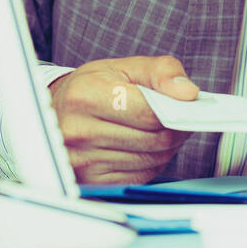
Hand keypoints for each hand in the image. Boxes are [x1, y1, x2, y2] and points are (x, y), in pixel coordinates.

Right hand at [47, 55, 199, 183]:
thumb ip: (162, 72)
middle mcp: (78, 131)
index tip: (186, 105)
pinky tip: (145, 146)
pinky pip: (141, 176)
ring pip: (151, 160)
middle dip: (176, 129)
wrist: (58, 111)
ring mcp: (82, 160)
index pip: (148, 113)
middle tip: (179, 117)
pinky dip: (152, 162)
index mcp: (85, 96)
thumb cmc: (94, 86)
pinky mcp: (91, 181)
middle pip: (154, 139)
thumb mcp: (126, 66)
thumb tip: (188, 93)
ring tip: (161, 129)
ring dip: (167, 147)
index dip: (176, 110)